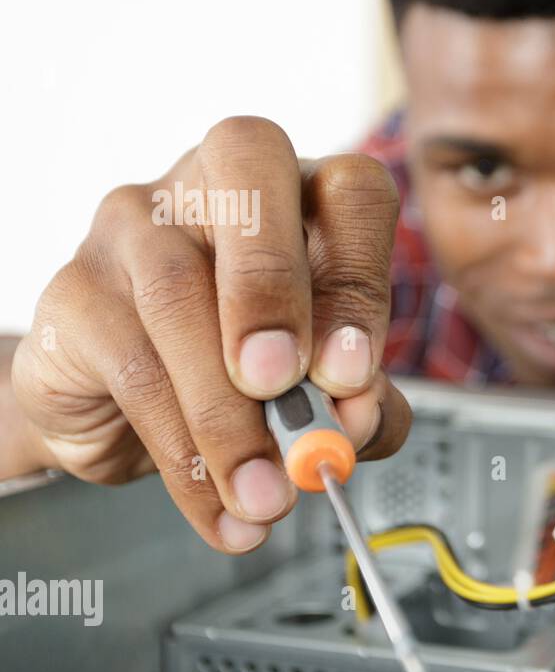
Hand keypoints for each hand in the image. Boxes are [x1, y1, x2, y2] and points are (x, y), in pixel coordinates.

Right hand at [9, 116, 411, 552]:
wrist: (128, 414)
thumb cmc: (242, 374)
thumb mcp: (325, 390)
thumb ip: (365, 401)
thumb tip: (359, 418)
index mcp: (302, 194)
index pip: (350, 190)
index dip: (361, 275)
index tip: (355, 371)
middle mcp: (216, 184)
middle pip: (249, 166)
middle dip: (272, 287)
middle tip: (283, 385)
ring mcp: (134, 227)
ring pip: (180, 295)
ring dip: (231, 416)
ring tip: (267, 494)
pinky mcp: (73, 292)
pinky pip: (131, 369)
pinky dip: (186, 456)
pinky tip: (219, 505)